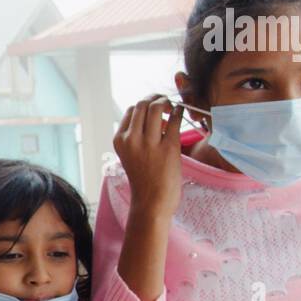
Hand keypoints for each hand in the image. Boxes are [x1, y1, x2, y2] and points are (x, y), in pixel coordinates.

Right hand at [114, 94, 182, 217]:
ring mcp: (149, 144)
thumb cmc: (143, 179)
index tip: (153, 104)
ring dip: (166, 101)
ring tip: (173, 105)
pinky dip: (178, 111)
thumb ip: (135, 135)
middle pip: (142, 105)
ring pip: (156, 108)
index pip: (130, 110)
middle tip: (164, 101)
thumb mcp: (130, 155)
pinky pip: (174, 120)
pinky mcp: (168, 148)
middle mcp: (131, 139)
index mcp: (119, 140)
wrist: (151, 202)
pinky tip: (181, 111)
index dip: (143, 103)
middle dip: (155, 98)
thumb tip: (153, 114)